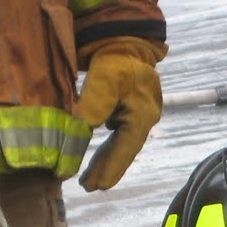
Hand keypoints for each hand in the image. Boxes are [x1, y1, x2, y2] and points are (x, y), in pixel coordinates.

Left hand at [77, 38, 162, 190]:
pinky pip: (118, 134)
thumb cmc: (116, 59)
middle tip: (89, 187)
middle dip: (106, 169)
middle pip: (123, 150)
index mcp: (141, 116)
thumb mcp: (105, 79)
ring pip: (120, 144)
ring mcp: (138, 114)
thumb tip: (83, 129)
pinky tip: (99, 153)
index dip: (112, 168)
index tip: (98, 187)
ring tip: (89, 178)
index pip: (125, 149)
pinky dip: (108, 146)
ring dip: (105, 160)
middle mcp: (143, 119)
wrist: (125, 39)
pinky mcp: (130, 109)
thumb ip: (95, 104)